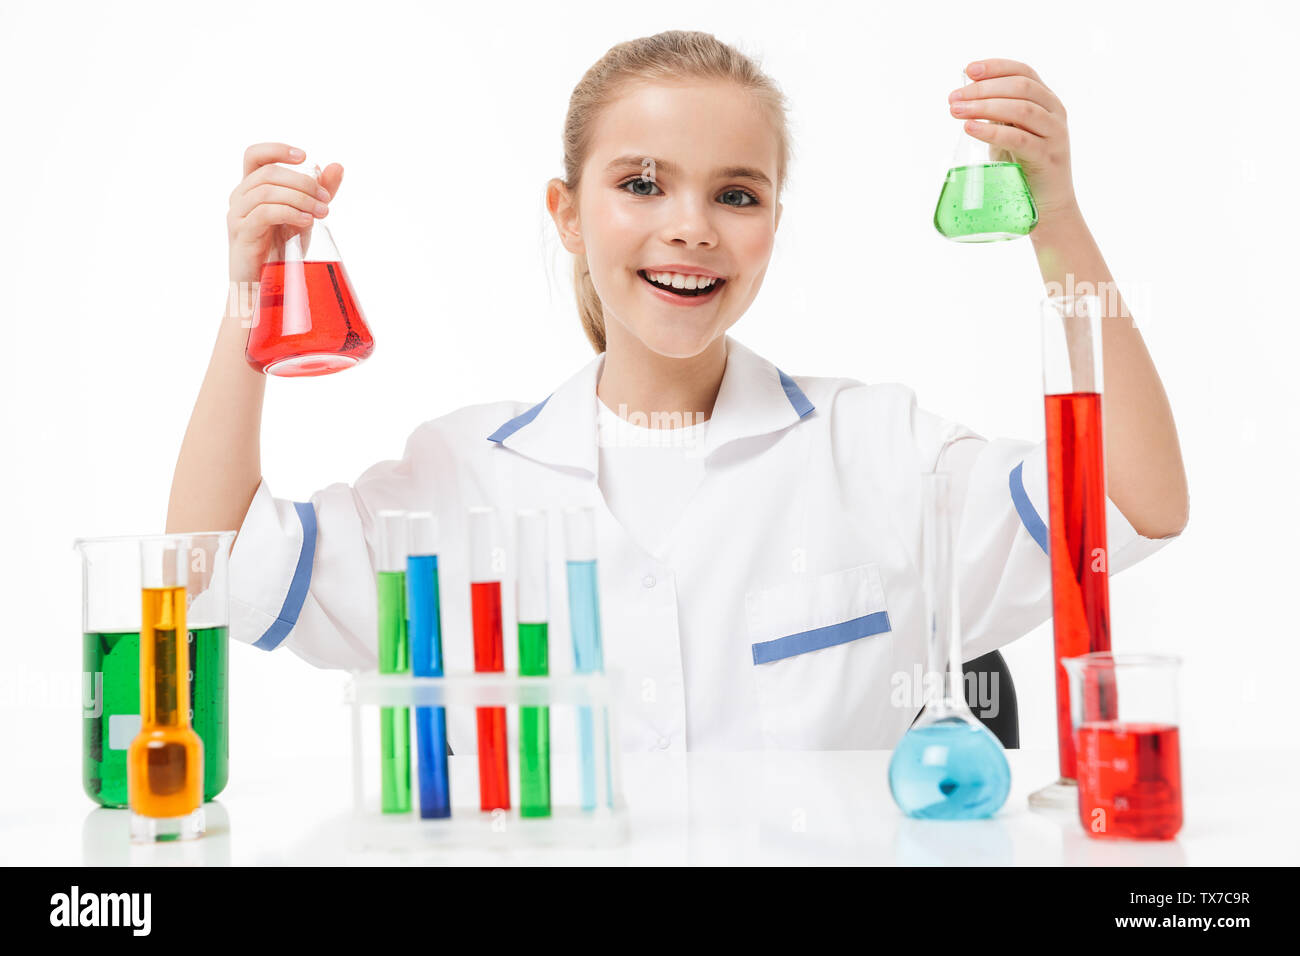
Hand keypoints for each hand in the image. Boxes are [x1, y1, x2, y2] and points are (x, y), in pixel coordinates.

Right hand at [227, 143, 343, 284]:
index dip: (277, 149)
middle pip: (268, 173)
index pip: (255, 156)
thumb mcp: (304, 215)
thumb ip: (318, 192)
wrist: (264, 285)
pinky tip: (307, 221)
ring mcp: (238, 215)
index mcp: (252, 188)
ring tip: (321, 213)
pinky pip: (264, 213)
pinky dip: (289, 212)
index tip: (304, 156)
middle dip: (302, 182)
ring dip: (300, 198)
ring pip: (267, 191)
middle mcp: (240, 197)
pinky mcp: (241, 234)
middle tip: (326, 200)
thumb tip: (337, 166)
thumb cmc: (282, 249)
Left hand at [949, 59, 1078, 222]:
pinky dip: (992, 131)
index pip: (1023, 72)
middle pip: (1020, 88)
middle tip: (954, 98)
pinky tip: (971, 129)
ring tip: (956, 111)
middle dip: (983, 89)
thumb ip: (996, 116)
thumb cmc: (1024, 168)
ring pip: (1020, 110)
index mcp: (1046, 101)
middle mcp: (1054, 113)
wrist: (1049, 206)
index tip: (968, 70)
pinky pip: (1019, 139)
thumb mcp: (1009, 135)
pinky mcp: (1047, 158)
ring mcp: (1054, 135)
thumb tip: (961, 99)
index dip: (996, 67)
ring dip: (984, 107)